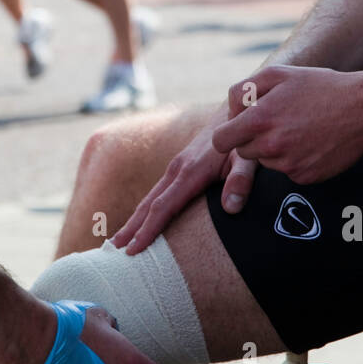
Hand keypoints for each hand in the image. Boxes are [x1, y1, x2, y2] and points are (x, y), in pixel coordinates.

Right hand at [110, 105, 256, 255]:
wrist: (236, 112)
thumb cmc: (244, 139)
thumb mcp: (249, 158)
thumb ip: (241, 180)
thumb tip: (231, 208)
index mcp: (190, 172)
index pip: (163, 206)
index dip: (147, 230)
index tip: (133, 250)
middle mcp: (177, 170)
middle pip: (147, 205)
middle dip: (130, 228)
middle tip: (113, 251)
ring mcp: (175, 168)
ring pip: (149, 198)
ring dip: (133, 221)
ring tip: (118, 242)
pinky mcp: (178, 168)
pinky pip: (157, 193)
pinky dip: (144, 211)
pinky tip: (141, 222)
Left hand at [212, 65, 362, 183]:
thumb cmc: (319, 87)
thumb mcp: (279, 74)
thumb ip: (244, 90)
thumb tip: (230, 112)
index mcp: (260, 120)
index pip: (221, 141)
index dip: (226, 134)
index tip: (237, 129)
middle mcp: (272, 146)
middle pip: (243, 152)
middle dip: (252, 139)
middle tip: (277, 122)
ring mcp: (288, 164)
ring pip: (266, 161)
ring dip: (274, 149)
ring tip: (298, 128)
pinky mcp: (304, 177)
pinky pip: (287, 171)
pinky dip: (294, 159)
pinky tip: (311, 142)